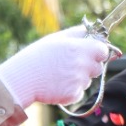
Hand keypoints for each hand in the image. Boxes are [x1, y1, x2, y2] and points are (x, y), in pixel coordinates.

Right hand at [0, 28, 116, 108]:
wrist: (22, 79)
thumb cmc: (37, 56)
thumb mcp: (56, 39)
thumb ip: (76, 34)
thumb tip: (91, 30)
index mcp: (80, 48)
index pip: (103, 51)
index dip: (98, 52)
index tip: (91, 53)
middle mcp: (83, 65)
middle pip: (98, 67)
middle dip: (89, 67)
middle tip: (70, 65)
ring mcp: (79, 81)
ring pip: (87, 81)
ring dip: (78, 79)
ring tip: (58, 74)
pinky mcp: (74, 95)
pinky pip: (79, 93)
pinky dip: (71, 91)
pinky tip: (56, 85)